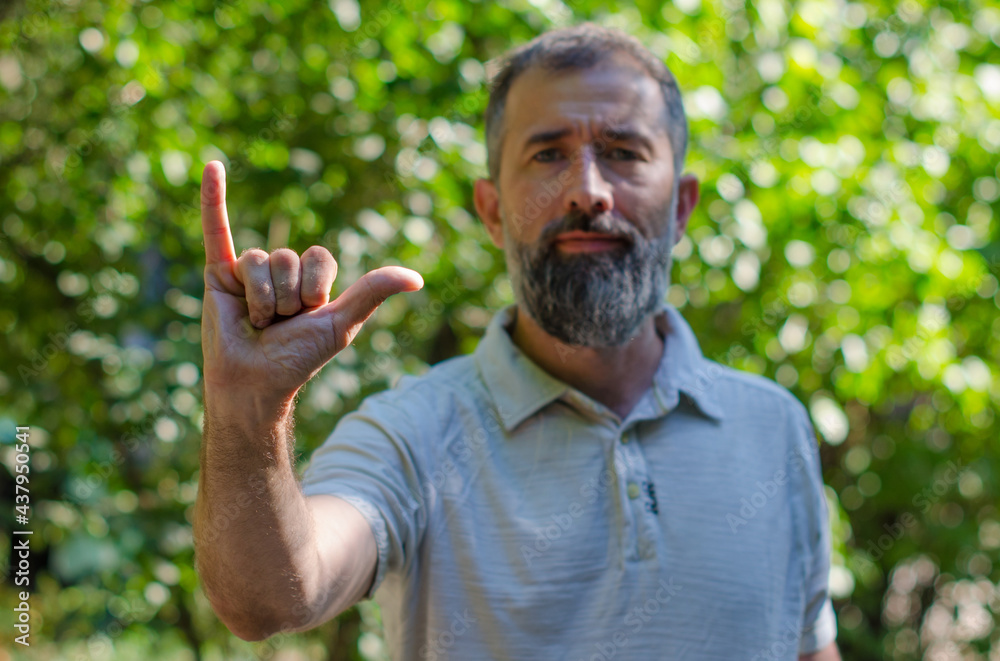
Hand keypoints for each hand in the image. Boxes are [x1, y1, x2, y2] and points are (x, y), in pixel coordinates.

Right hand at [199, 161, 422, 399]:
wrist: (256, 381)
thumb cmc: (299, 357)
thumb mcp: (341, 323)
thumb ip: (373, 292)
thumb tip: (418, 279)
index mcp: (312, 279)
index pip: (320, 256)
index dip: (317, 285)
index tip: (311, 313)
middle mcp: (282, 271)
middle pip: (288, 258)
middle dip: (286, 295)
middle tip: (280, 323)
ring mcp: (249, 271)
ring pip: (259, 259)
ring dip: (262, 296)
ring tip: (257, 321)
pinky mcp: (218, 274)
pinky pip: (215, 229)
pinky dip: (212, 197)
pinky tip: (213, 166)